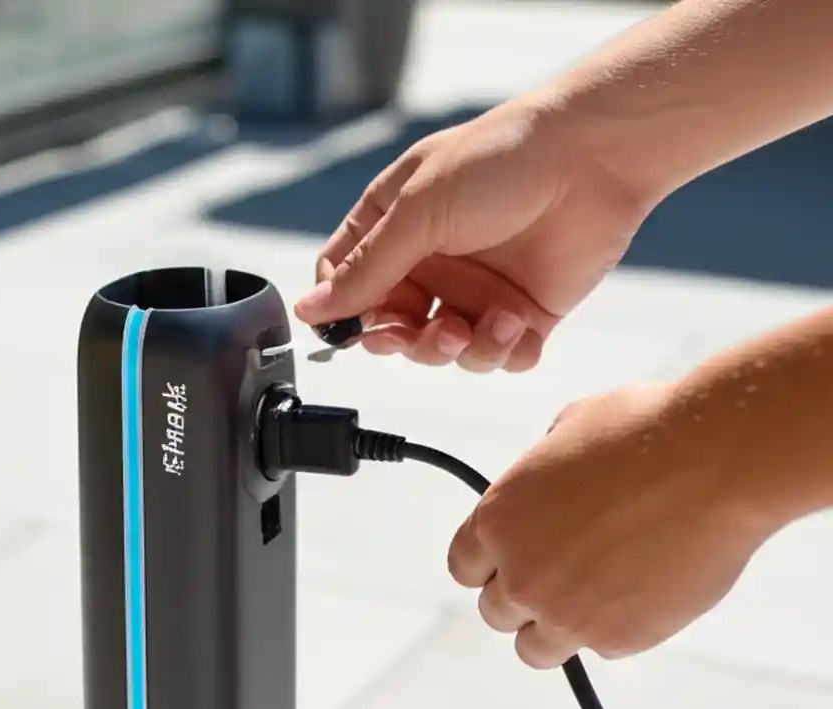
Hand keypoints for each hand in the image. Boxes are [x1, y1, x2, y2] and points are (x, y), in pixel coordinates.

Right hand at [294, 99, 651, 371]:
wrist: (593, 156)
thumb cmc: (501, 161)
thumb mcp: (417, 212)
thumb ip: (366, 269)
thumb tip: (310, 307)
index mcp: (395, 226)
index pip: (346, 280)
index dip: (341, 309)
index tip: (348, 327)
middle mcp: (432, 261)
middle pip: (392, 326)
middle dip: (401, 340)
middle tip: (412, 334)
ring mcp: (477, 289)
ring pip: (444, 350)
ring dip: (454, 350)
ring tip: (473, 329)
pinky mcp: (524, 311)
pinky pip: (500, 356)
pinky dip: (503, 353)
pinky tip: (514, 326)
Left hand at [447, 383, 773, 667]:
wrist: (711, 461)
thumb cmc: (643, 431)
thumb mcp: (566, 431)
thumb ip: (539, 475)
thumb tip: (547, 485)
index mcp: (496, 521)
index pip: (465, 566)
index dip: (490, 563)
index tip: (512, 560)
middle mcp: (520, 573)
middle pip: (496, 611)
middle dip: (523, 595)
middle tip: (561, 575)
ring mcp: (565, 613)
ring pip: (535, 648)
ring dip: (555, 627)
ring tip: (589, 599)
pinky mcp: (618, 638)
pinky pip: (600, 648)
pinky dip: (614, 628)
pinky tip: (640, 591)